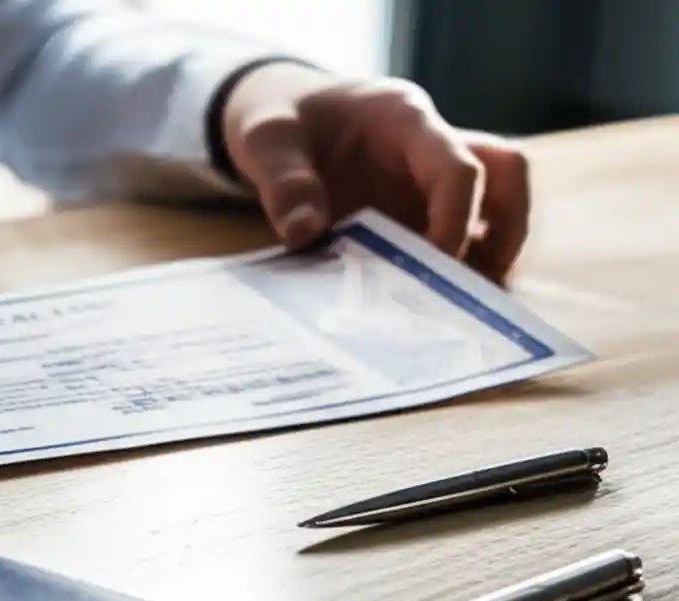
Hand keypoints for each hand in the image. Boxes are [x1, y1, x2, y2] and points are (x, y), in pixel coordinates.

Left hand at [220, 64, 528, 283]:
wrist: (278, 116)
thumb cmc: (279, 119)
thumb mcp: (265, 139)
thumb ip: (283, 182)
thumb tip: (305, 234)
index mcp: (402, 118)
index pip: (457, 168)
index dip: (457, 220)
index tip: (434, 269)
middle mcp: (431, 146)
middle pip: (507, 176)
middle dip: (506, 235)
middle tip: (472, 294)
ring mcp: (430, 181)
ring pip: (500, 206)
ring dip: (491, 257)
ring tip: (460, 311)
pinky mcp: (421, 210)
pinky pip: (464, 236)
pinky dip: (457, 271)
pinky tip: (430, 310)